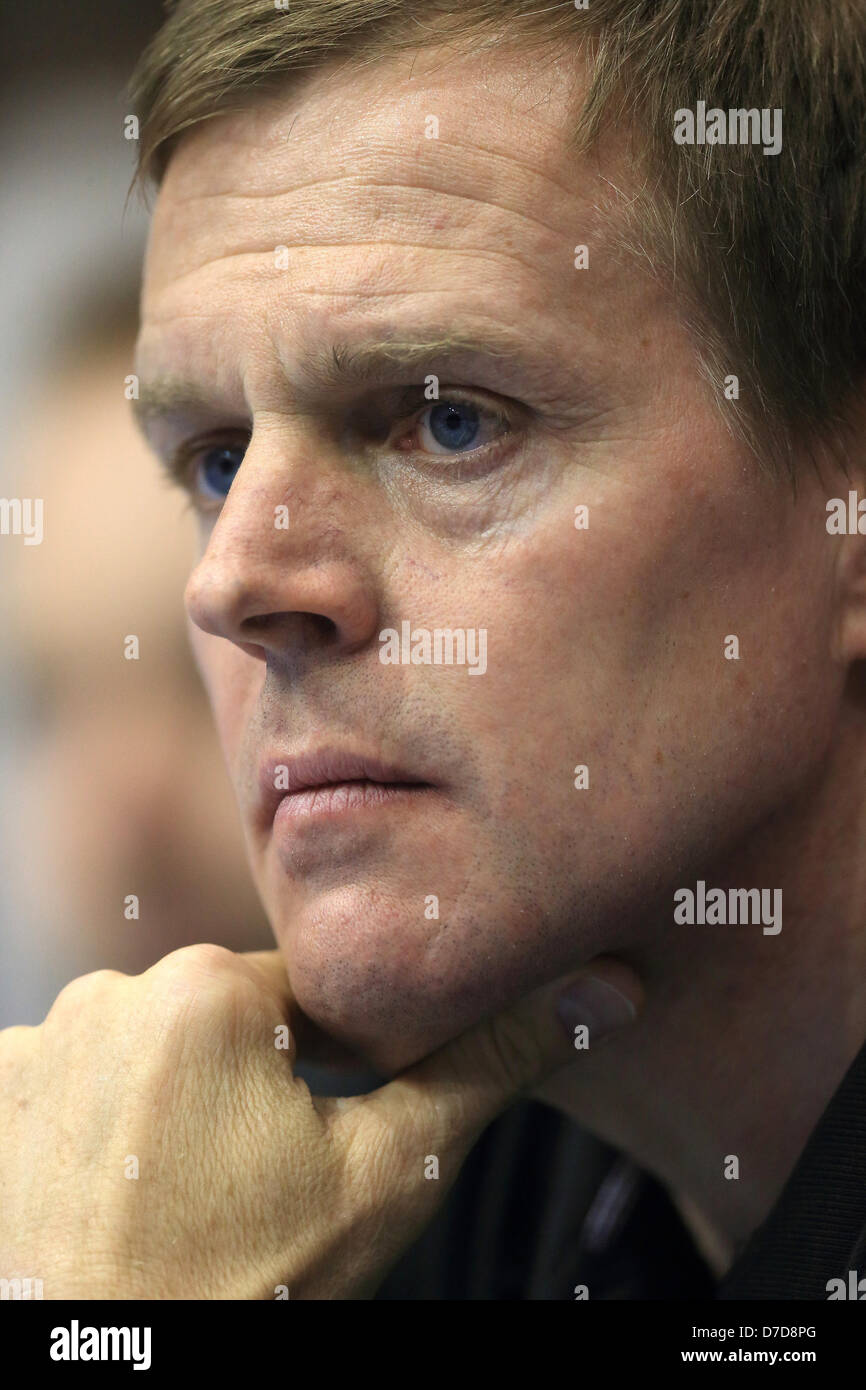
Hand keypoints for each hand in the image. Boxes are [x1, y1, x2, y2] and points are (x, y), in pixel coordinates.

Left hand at [0, 944, 640, 1298]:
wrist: (110, 1380)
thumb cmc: (244, 1293)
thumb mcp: (388, 1179)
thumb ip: (487, 1064)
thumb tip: (604, 986)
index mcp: (206, 988)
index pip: (309, 997)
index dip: (329, 1073)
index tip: (310, 1148)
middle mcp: (102, 994)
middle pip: (222, 1020)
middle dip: (248, 1087)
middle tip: (249, 1187)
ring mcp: (31, 1049)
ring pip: (147, 1051)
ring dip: (169, 1105)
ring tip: (180, 1197)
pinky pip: (68, 1082)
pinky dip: (95, 1127)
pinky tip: (112, 1196)